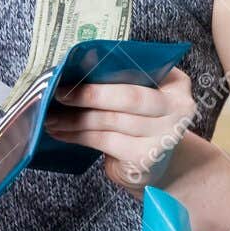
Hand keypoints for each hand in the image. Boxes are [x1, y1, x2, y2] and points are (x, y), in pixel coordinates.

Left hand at [43, 66, 197, 197]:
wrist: (156, 163)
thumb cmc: (142, 121)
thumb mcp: (142, 95)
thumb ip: (123, 78)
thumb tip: (77, 67)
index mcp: (177, 85)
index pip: (141, 69)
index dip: (107, 67)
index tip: (76, 66)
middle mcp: (178, 110)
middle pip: (128, 97)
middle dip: (90, 94)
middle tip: (59, 93)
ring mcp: (164, 137)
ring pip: (110, 121)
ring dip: (75, 118)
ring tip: (51, 116)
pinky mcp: (144, 158)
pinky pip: (104, 141)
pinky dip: (79, 136)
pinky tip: (61, 132)